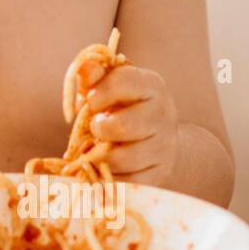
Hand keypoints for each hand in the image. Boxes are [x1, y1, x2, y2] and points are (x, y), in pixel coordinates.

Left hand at [77, 62, 178, 185]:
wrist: (156, 136)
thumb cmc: (122, 105)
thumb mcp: (109, 86)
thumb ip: (94, 76)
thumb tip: (83, 67)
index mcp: (151, 85)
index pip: (124, 82)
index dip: (99, 92)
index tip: (90, 100)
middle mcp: (163, 114)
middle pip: (123, 125)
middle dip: (99, 128)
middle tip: (95, 128)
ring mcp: (165, 146)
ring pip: (123, 158)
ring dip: (99, 156)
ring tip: (95, 149)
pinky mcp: (160, 173)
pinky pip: (128, 182)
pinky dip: (108, 178)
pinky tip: (102, 168)